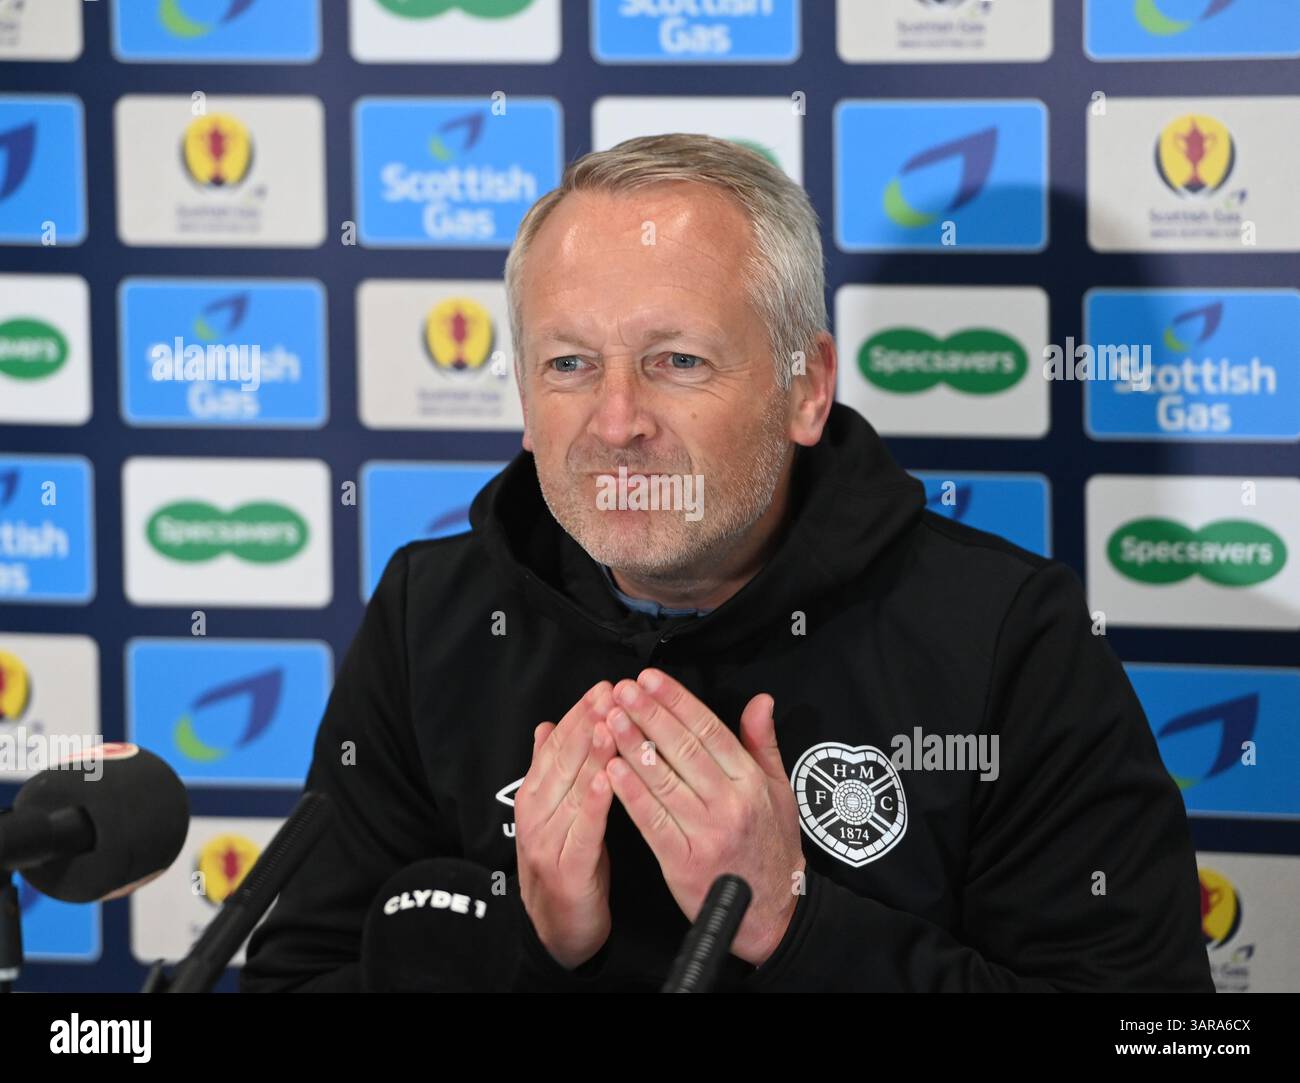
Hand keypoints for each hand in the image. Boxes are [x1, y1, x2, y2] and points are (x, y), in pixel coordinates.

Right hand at [514, 680, 616, 968]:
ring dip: (591, 753)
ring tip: (610, 722)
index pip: (557, 745)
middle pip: (563, 759)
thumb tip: (546, 726)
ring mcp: (547, 840)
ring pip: (572, 787)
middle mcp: (535, 813)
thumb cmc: (569, 864)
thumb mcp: (558, 812)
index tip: (603, 688)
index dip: (579, 714)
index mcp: (535, 796)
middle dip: (587, 722)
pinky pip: (582, 829)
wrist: (558, 930)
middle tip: (611, 692)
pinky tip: (607, 779)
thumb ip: (552, 770)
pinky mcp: (566, 868)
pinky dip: (593, 802)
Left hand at [597, 668, 805, 965]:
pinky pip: (651, 820)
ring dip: (631, 745)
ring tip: (608, 719)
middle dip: (648, 714)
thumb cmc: (771, 848)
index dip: (677, 701)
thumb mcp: (779, 792)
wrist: (771, 913)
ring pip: (662, 780)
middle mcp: (730, 803)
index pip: (710, 730)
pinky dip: (630, 794)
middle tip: (621, 689)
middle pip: (682, 749)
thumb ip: (764, 743)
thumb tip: (760, 700)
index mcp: (751, 782)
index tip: (650, 679)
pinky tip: (609, 769)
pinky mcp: (682, 861)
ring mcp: (706, 832)